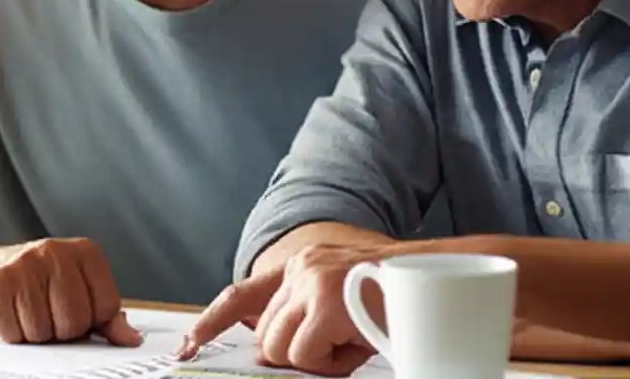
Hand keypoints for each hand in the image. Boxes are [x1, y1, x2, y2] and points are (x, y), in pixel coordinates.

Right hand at [0, 237, 140, 345]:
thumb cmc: (35, 284)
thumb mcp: (77, 291)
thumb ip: (106, 316)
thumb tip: (131, 339)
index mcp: (85, 251)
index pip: (105, 308)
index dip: (89, 323)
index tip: (72, 311)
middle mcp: (56, 251)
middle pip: (75, 322)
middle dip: (60, 330)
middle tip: (45, 313)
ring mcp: (25, 264)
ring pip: (43, 331)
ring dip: (33, 333)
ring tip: (24, 311)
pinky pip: (14, 333)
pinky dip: (10, 333)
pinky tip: (7, 313)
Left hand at [180, 245, 386, 376]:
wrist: (441, 278)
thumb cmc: (398, 300)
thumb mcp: (345, 305)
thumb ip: (305, 319)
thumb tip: (271, 353)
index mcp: (300, 266)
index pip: (241, 295)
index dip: (212, 323)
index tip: (188, 346)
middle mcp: (299, 267)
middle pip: (265, 336)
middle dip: (299, 354)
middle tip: (342, 347)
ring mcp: (310, 281)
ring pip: (281, 349)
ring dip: (317, 359)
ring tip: (354, 340)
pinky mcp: (325, 301)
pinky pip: (306, 355)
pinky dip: (333, 362)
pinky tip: (361, 341)